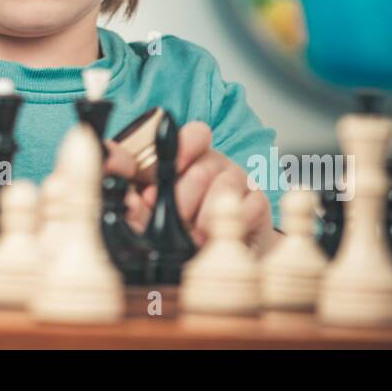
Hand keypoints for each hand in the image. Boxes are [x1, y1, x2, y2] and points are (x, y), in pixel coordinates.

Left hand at [105, 120, 277, 252]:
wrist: (217, 256)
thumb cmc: (180, 229)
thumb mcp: (154, 214)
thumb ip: (140, 206)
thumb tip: (133, 200)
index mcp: (191, 157)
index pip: (196, 134)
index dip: (182, 147)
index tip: (167, 171)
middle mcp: (217, 164)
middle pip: (204, 167)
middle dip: (182, 197)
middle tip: (170, 218)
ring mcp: (240, 182)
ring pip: (226, 186)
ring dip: (205, 214)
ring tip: (192, 236)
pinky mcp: (258, 203)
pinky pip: (251, 204)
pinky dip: (229, 222)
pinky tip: (213, 238)